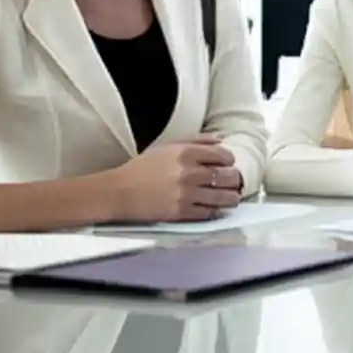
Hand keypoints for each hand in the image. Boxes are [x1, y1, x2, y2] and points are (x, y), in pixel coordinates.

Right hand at [108, 137, 240, 222]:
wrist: (119, 192)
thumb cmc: (141, 168)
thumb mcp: (167, 146)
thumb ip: (195, 141)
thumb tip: (220, 140)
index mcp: (186, 153)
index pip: (222, 155)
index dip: (229, 160)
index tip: (228, 164)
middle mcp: (189, 173)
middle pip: (227, 176)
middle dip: (234, 179)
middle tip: (233, 182)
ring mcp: (186, 194)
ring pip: (223, 197)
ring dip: (231, 197)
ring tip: (232, 198)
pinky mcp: (181, 212)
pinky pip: (209, 213)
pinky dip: (216, 211)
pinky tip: (216, 208)